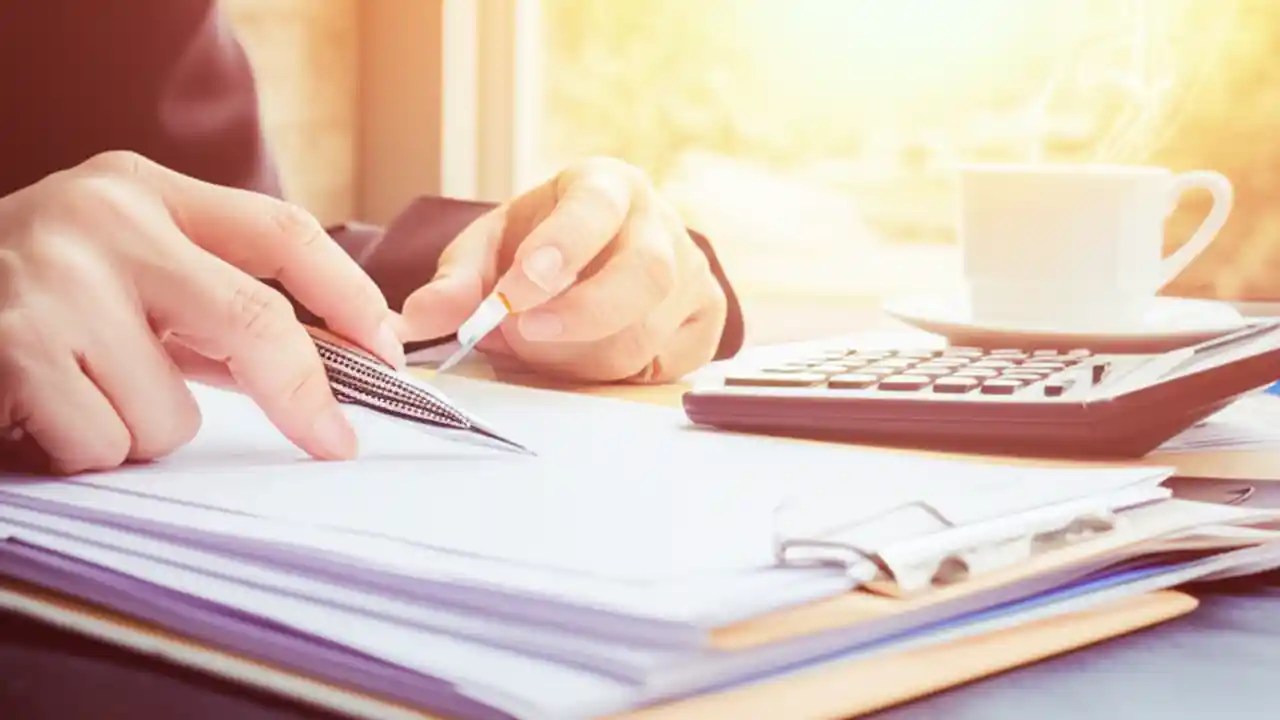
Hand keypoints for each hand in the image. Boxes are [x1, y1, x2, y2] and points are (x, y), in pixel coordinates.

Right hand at [0, 151, 401, 473]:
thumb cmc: (34, 295)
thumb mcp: (124, 275)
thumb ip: (211, 310)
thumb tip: (326, 371)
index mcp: (142, 189)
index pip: (280, 230)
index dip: (348, 294)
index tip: (390, 349)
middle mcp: (103, 220)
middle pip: (253, 320)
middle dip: (302, 394)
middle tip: (331, 439)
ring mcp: (52, 279)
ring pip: (170, 413)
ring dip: (139, 428)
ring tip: (82, 393)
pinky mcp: (10, 345)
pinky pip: (104, 442)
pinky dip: (85, 449)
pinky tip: (43, 411)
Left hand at [397, 158, 726, 381]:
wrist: (599, 256)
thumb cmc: (541, 245)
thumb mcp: (490, 249)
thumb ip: (456, 281)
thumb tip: (417, 319)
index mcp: (608, 185)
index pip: (596, 208)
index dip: (560, 249)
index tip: (515, 291)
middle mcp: (660, 223)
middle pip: (644, 274)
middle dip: (580, 316)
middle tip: (524, 335)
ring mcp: (692, 274)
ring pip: (647, 332)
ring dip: (581, 356)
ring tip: (538, 348)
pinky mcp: (705, 320)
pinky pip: (663, 365)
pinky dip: (613, 374)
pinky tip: (582, 359)